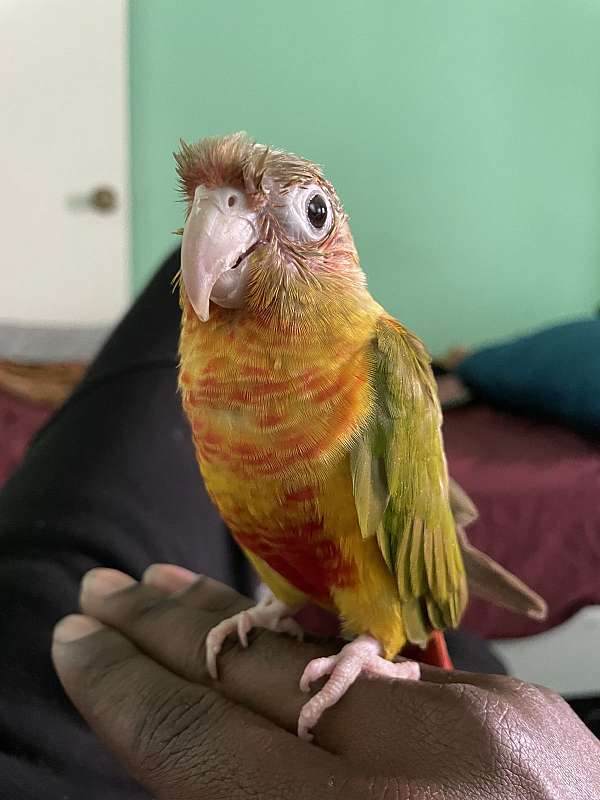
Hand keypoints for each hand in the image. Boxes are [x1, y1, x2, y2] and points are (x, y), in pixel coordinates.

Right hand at [52, 565, 599, 799]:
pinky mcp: (515, 704)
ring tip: (161, 588)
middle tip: (100, 591)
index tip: (73, 641)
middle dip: (162, 629)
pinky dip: (316, 649)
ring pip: (321, 649)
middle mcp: (419, 764)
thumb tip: (188, 739)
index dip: (122, 687)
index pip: (199, 738)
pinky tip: (274, 635)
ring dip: (235, 622)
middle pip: (252, 673)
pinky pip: (383, 669)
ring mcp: (481, 719)